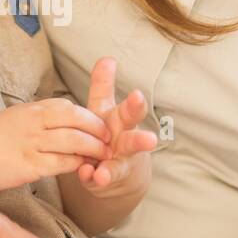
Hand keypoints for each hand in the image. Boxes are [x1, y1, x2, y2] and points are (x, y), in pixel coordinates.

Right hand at [0, 98, 112, 190]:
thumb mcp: (19, 116)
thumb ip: (41, 116)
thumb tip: (62, 117)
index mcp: (35, 108)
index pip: (73, 108)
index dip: (92, 119)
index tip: (102, 128)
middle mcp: (36, 122)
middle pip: (79, 121)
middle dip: (98, 132)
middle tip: (109, 143)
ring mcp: (33, 142)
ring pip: (74, 141)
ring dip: (93, 149)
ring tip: (102, 157)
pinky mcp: (30, 164)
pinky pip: (62, 163)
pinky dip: (77, 165)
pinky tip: (82, 169)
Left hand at [76, 57, 157, 195]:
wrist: (116, 173)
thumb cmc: (107, 132)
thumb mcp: (104, 108)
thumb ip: (104, 85)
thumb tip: (107, 57)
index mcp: (121, 122)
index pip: (130, 111)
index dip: (135, 104)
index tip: (137, 95)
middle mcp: (123, 142)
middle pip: (134, 139)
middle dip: (141, 140)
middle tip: (150, 140)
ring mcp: (117, 163)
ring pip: (118, 166)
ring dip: (112, 170)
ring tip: (106, 173)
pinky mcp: (105, 180)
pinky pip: (97, 179)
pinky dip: (92, 178)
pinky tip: (87, 175)